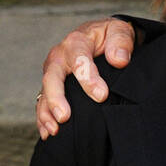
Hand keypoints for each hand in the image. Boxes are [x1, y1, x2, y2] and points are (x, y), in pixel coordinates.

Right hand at [37, 18, 135, 138]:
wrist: (101, 37)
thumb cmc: (110, 36)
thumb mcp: (120, 31)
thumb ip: (121, 42)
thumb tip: (119, 59)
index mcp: (76, 42)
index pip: (79, 59)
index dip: (89, 78)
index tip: (101, 95)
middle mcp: (60, 57)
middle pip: (52, 77)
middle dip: (56, 98)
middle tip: (64, 117)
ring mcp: (54, 73)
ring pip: (44, 93)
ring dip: (47, 113)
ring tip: (54, 130)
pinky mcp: (52, 87)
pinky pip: (43, 103)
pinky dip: (43, 118)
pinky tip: (47, 134)